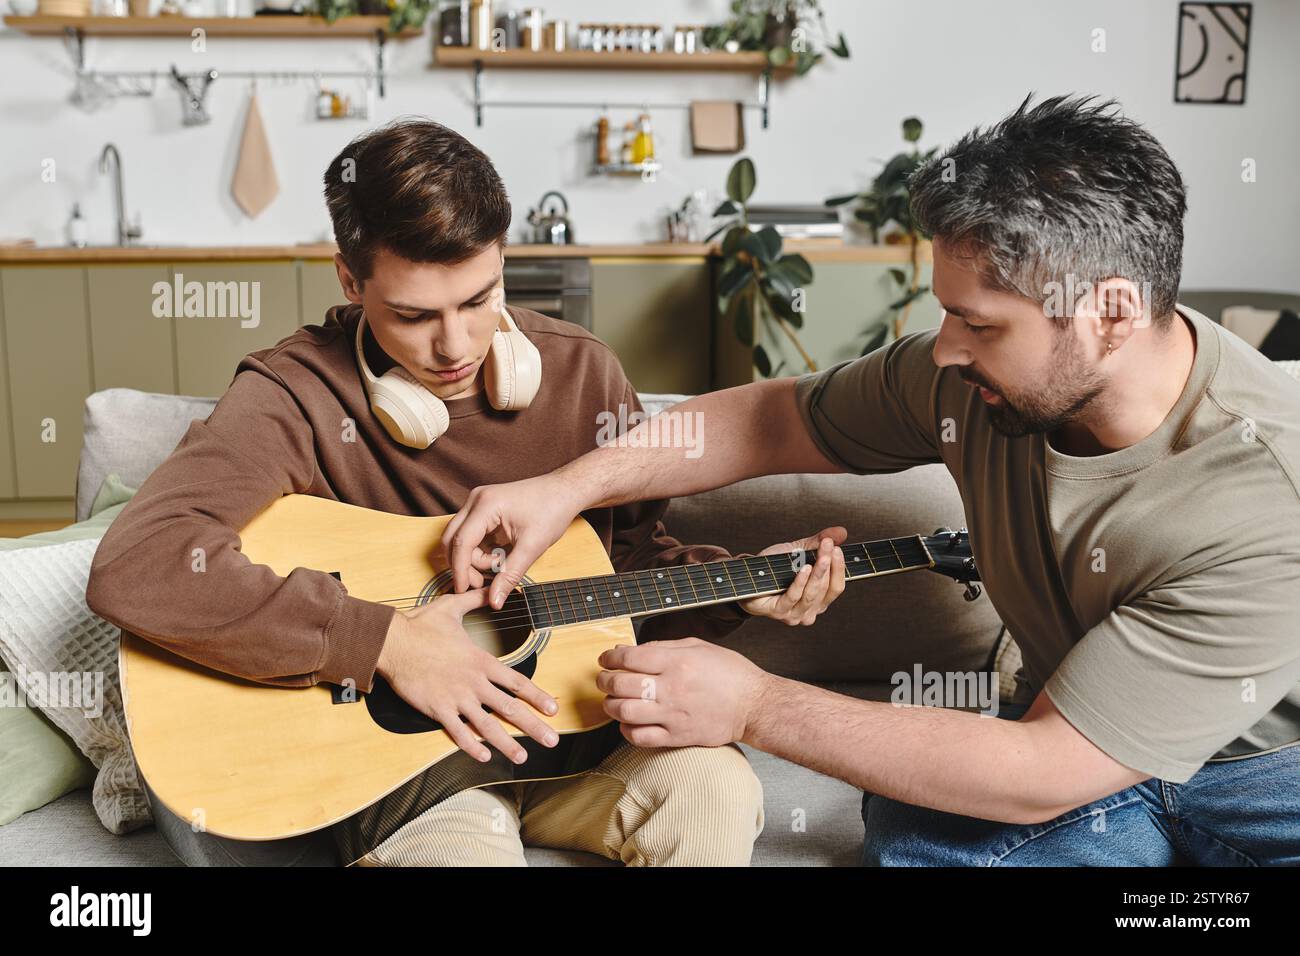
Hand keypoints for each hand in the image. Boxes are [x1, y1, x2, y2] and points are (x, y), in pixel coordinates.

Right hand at [377, 588, 559, 763]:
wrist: (392, 642)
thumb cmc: (420, 625)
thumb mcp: (452, 607)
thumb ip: (476, 600)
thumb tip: (491, 589)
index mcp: (481, 661)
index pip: (517, 682)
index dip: (537, 697)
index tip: (553, 709)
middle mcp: (473, 682)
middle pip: (510, 709)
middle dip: (533, 726)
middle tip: (551, 740)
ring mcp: (456, 698)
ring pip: (488, 726)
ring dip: (507, 743)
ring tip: (522, 757)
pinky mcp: (437, 709)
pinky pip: (458, 732)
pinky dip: (471, 746)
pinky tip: (483, 757)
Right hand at [444, 475, 586, 609]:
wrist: (564, 491)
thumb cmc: (552, 510)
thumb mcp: (532, 547)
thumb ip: (510, 574)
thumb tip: (494, 600)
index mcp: (486, 505)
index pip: (461, 542)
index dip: (460, 570)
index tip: (463, 590)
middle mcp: (476, 500)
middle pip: (453, 539)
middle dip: (464, 565)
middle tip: (482, 583)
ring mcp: (478, 503)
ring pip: (460, 538)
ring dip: (473, 558)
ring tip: (498, 567)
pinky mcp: (483, 510)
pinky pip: (471, 535)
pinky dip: (479, 551)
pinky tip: (497, 558)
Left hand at [596, 638, 768, 748]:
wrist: (754, 705)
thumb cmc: (730, 673)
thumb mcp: (698, 647)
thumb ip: (662, 646)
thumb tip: (629, 650)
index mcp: (677, 662)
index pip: (629, 658)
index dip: (610, 657)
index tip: (606, 658)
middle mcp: (672, 688)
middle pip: (621, 684)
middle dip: (604, 680)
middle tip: (603, 679)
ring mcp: (673, 715)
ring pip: (625, 712)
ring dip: (611, 705)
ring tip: (612, 700)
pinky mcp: (677, 736)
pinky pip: (640, 737)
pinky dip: (626, 730)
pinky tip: (628, 722)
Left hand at [739, 526, 846, 624]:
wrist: (747, 577)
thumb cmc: (774, 569)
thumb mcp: (799, 552)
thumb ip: (819, 543)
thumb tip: (842, 532)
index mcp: (819, 600)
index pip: (836, 587)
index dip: (839, 567)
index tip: (838, 548)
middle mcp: (810, 611)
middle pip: (825, 589)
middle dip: (828, 564)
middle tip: (828, 545)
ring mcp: (794, 615)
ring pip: (812, 594)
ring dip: (818, 572)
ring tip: (820, 555)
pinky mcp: (778, 613)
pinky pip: (793, 598)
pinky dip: (800, 582)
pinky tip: (803, 568)